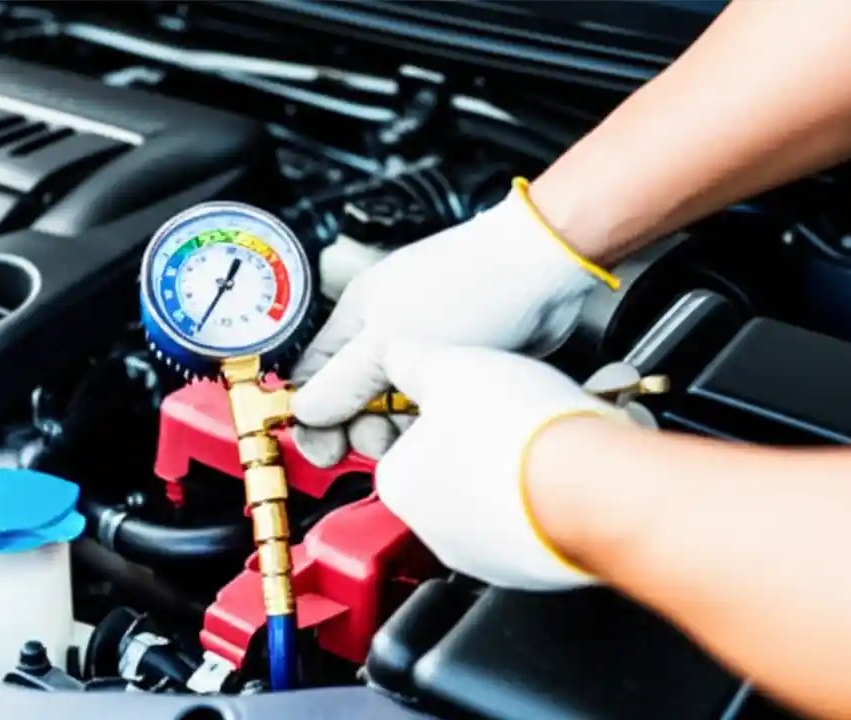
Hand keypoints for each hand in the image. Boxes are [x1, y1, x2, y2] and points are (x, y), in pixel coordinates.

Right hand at [292, 179, 612, 467]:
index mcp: (358, 316)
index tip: (324, 452)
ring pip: (396, 405)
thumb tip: (303, 412)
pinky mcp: (463, 360)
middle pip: (355, 397)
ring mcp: (428, 346)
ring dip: (401, 429)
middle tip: (380, 444)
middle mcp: (388, 331)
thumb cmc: (468, 289)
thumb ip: (342, 383)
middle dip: (362, 428)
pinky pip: (435, 404)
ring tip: (419, 436)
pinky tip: (447, 427)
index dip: (313, 417)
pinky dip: (435, 420)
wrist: (546, 272)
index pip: (314, 376)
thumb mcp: (389, 341)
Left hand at [374, 341, 628, 590]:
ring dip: (518, 473)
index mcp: (401, 484)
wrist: (591, 486)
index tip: (466, 398)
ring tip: (547, 440)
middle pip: (452, 475)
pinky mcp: (534, 572)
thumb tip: (400, 355)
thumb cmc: (516, 433)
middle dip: (482, 443)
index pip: (404, 444)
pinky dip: (549, 504)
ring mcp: (485, 557)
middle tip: (512, 414)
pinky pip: (536, 528)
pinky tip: (569, 473)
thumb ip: (414, 362)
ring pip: (496, 503)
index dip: (439, 413)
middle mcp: (435, 531)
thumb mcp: (450, 369)